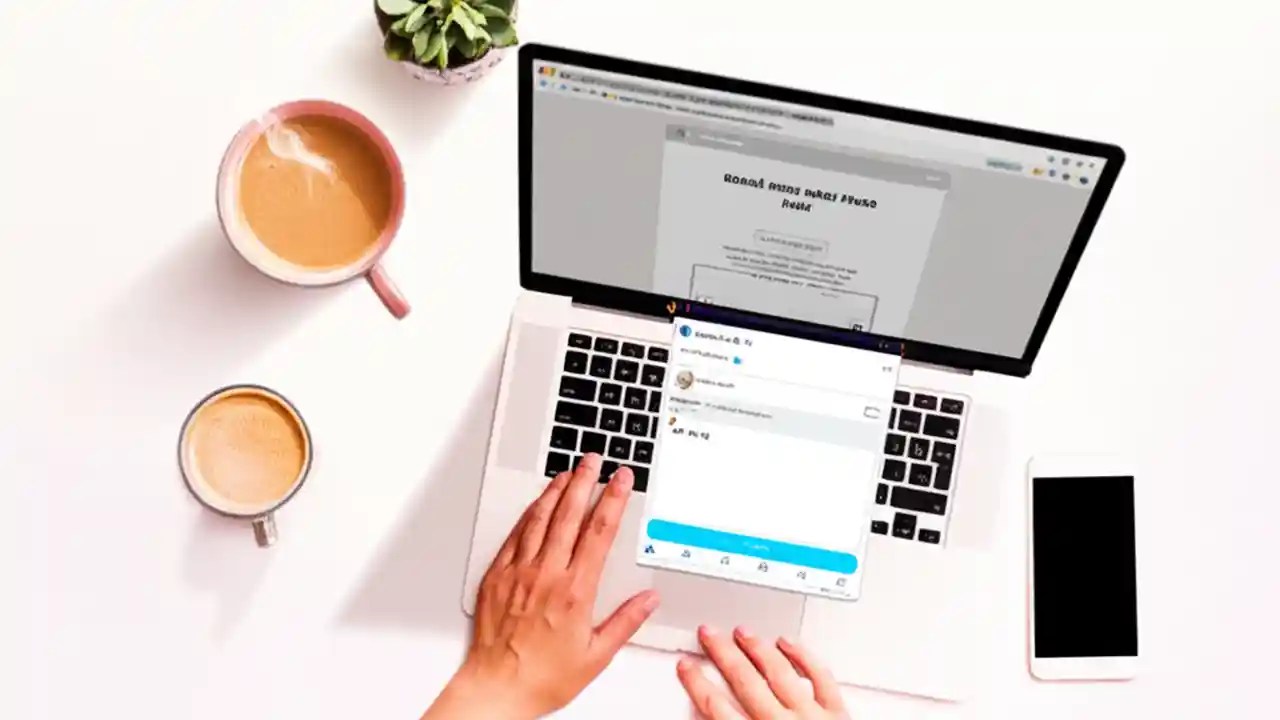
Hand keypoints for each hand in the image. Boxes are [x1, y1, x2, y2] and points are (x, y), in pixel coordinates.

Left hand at [424, 454, 659, 719]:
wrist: (497, 689)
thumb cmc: (542, 677)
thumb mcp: (596, 655)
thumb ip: (625, 622)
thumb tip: (648, 600)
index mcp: (575, 591)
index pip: (599, 532)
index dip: (613, 500)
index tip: (621, 480)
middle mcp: (546, 575)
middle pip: (569, 515)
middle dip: (585, 482)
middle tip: (593, 460)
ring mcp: (518, 573)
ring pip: (539, 519)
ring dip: (555, 491)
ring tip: (567, 473)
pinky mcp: (497, 577)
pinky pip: (515, 536)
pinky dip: (528, 514)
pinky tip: (536, 505)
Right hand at [678, 626, 849, 719]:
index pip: (717, 709)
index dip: (697, 685)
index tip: (687, 667)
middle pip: (745, 682)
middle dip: (723, 655)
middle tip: (709, 635)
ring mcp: (812, 718)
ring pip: (779, 673)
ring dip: (758, 649)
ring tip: (743, 633)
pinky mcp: (840, 715)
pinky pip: (820, 677)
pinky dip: (803, 656)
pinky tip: (789, 644)